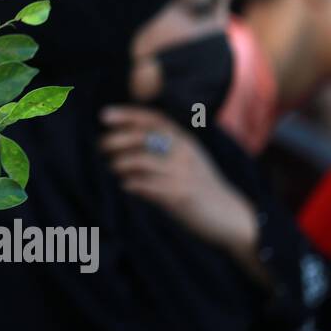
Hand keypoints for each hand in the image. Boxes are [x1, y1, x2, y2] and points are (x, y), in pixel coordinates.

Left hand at [99, 106, 257, 256]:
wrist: (229, 215)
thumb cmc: (199, 186)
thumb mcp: (185, 159)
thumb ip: (162, 147)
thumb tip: (122, 140)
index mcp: (184, 140)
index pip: (153, 119)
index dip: (127, 114)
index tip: (103, 115)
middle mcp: (184, 152)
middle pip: (143, 137)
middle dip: (116, 140)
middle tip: (101, 147)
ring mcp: (182, 173)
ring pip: (142, 160)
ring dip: (120, 163)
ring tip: (113, 169)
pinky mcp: (180, 195)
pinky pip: (148, 185)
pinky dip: (132, 184)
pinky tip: (125, 186)